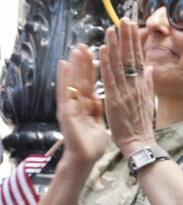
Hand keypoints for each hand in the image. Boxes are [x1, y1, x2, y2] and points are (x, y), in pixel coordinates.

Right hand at [56, 43, 106, 170]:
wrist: (84, 160)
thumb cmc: (91, 146)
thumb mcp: (98, 124)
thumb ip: (97, 110)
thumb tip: (98, 98)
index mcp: (86, 106)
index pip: (90, 84)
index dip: (92, 69)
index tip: (95, 53)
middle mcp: (76, 104)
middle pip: (81, 79)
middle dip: (83, 63)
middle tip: (84, 44)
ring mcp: (70, 106)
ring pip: (72, 82)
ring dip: (74, 65)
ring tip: (75, 48)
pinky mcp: (66, 111)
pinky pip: (65, 91)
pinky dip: (64, 78)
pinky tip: (64, 64)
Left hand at [100, 19, 155, 158]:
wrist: (140, 143)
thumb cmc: (142, 126)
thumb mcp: (148, 101)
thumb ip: (148, 83)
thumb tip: (151, 68)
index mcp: (141, 85)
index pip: (138, 58)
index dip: (134, 41)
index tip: (131, 26)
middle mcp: (134, 86)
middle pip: (130, 58)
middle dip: (126, 37)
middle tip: (123, 19)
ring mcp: (125, 92)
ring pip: (118, 65)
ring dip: (114, 46)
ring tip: (110, 29)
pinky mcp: (115, 100)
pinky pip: (109, 79)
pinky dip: (105, 64)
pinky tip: (102, 50)